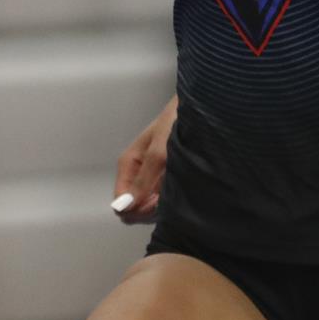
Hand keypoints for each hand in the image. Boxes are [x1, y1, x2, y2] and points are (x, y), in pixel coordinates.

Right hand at [112, 96, 176, 223]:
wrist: (198, 111)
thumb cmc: (176, 122)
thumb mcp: (158, 152)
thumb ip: (142, 180)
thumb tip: (125, 206)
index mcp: (128, 164)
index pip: (120, 202)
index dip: (135, 208)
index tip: (154, 201)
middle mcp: (137, 173)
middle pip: (133, 207)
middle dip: (148, 208)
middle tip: (167, 195)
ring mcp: (152, 177)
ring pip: (148, 206)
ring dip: (161, 204)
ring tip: (177, 188)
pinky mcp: (166, 179)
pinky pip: (162, 200)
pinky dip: (170, 199)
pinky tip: (181, 189)